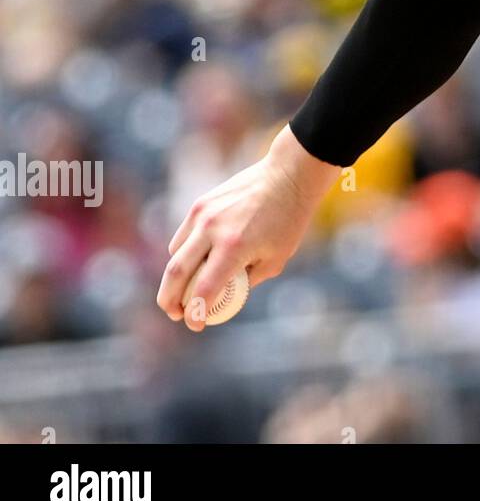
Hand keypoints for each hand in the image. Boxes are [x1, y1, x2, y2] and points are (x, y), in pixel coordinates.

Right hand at [157, 124, 338, 330]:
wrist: (289, 175)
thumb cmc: (289, 219)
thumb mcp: (276, 258)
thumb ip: (248, 279)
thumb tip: (227, 295)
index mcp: (234, 248)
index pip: (204, 290)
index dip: (196, 313)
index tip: (196, 325)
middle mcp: (212, 230)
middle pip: (175, 274)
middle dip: (169, 301)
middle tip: (175, 315)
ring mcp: (203, 215)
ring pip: (175, 254)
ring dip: (174, 278)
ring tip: (183, 291)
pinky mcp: (201, 204)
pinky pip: (183, 235)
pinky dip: (182, 253)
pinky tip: (193, 262)